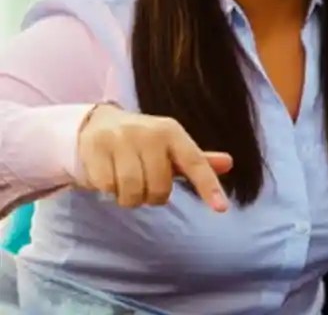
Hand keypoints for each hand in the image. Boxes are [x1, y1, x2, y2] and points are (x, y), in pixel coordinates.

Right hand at [76, 104, 232, 211]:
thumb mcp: (171, 147)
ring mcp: (121, 139)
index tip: (221, 208)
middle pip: (159, 187)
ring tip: (127, 184)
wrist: (98, 122)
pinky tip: (108, 176)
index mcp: (172, 132)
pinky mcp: (95, 147)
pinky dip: (108, 190)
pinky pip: (107, 187)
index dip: (209, 186)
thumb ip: (197, 160)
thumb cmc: (143, 142)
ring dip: (130, 198)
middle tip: (145, 186)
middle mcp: (149, 133)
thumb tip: (229, 163)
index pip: (195, 162)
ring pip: (132, 191)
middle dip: (152, 196)